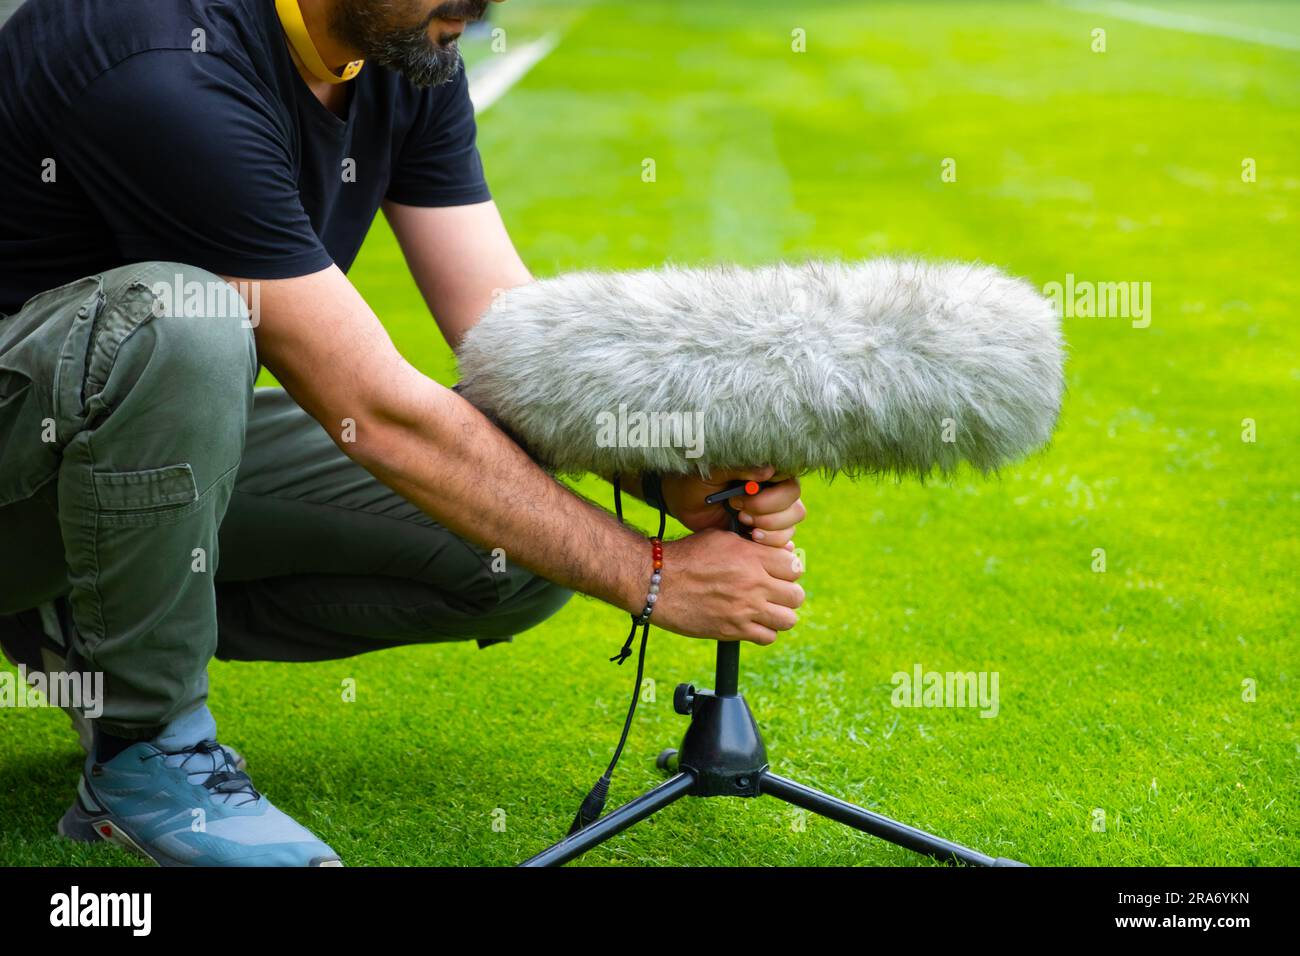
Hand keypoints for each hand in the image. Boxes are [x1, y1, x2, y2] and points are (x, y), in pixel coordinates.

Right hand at [651, 530, 804, 643]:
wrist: (657, 581)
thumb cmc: (687, 556)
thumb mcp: (722, 537)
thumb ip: (753, 545)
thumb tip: (782, 550)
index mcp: (752, 557)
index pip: (794, 566)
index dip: (789, 569)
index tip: (779, 572)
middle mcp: (753, 583)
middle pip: (796, 595)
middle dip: (787, 593)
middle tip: (773, 593)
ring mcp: (745, 609)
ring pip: (788, 619)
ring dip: (780, 615)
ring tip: (766, 610)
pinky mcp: (734, 630)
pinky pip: (768, 637)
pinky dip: (764, 632)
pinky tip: (752, 623)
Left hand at [663, 466, 806, 550]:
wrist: (682, 502)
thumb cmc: (697, 480)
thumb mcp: (714, 470)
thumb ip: (740, 468)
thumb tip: (769, 471)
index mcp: (767, 474)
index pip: (791, 485)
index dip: (772, 497)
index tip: (744, 497)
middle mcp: (774, 493)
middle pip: (795, 510)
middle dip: (768, 516)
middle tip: (740, 513)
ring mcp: (770, 515)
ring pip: (789, 528)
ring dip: (768, 531)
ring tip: (741, 523)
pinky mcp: (762, 533)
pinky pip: (781, 543)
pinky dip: (769, 544)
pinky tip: (749, 538)